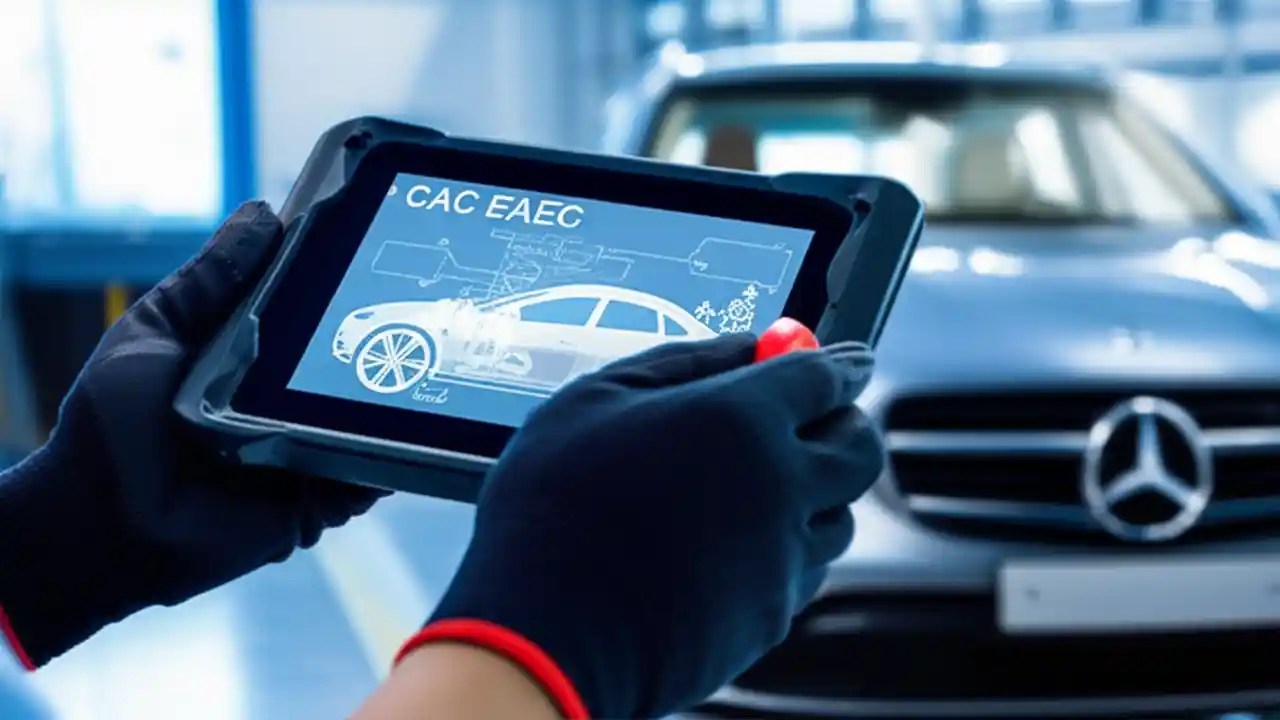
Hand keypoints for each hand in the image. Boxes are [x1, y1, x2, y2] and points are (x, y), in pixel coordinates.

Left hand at [0, 202, 386, 664]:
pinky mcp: (315, 505)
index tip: (384, 256)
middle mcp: (287, 406)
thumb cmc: (113, 423)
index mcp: (254, 360)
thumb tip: (264, 211)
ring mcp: (306, 456)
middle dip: (392, 347)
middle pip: (354, 371)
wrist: (100, 521)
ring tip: (432, 373)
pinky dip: (389, 463)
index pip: (315, 320)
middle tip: (429, 314)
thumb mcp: (156, 330)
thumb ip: (210, 278)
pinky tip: (407, 436)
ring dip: (396, 407)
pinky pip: (367, 481)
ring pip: (371, 426)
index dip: (348, 292)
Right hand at [418, 334, 882, 717]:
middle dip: (845, 424)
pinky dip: (788, 549)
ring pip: (840, 515)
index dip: (843, 364)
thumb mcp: (595, 400)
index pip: (827, 378)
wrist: (540, 635)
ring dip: (817, 493)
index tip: (850, 362)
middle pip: (859, 447)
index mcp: (740, 419)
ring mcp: (781, 558)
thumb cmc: (552, 508)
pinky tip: (733, 545)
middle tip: (814, 420)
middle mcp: (780, 486)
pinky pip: (806, 570)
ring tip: (756, 488)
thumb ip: (682, 363)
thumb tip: (748, 348)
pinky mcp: (770, 616)